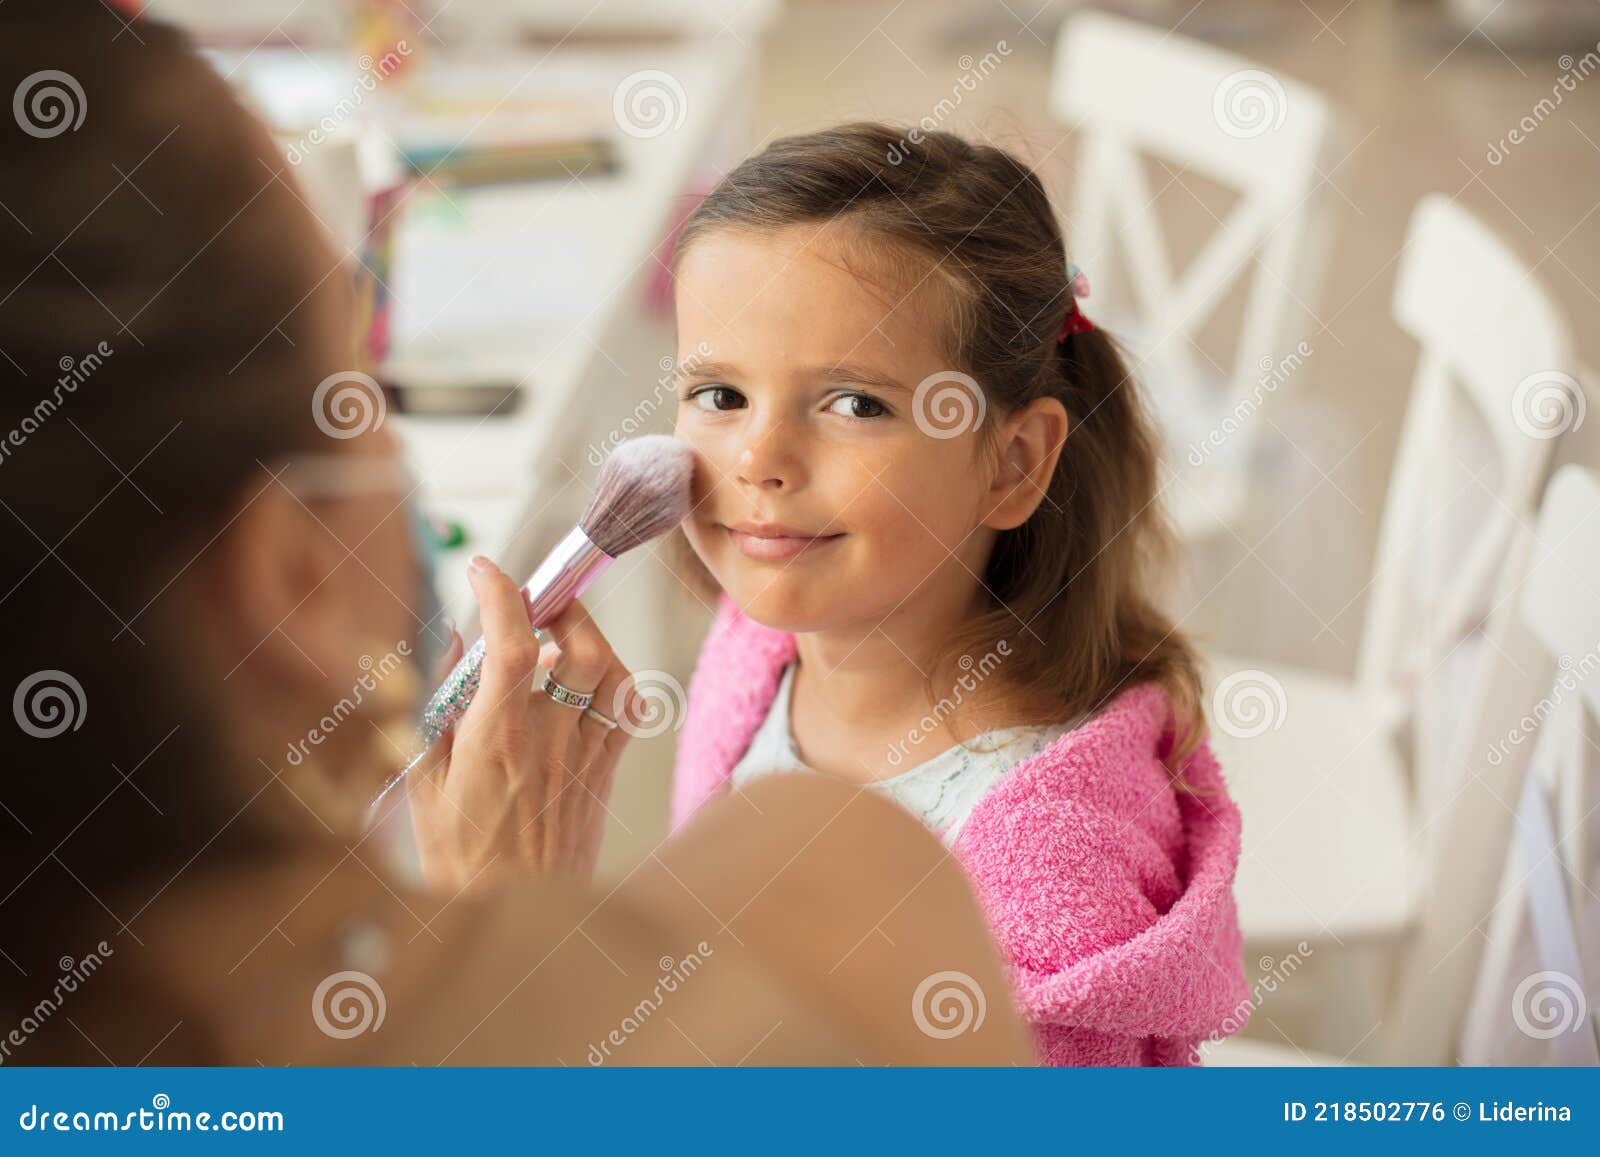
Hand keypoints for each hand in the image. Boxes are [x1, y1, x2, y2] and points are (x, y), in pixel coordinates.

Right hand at [408, 555, 637, 890]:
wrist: (514, 924)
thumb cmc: (459, 863)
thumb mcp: (422, 783)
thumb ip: (439, 705)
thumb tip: (452, 640)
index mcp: (496, 742)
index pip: (512, 646)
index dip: (503, 596)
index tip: (487, 572)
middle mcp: (550, 742)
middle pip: (582, 646)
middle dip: (562, 604)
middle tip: (537, 599)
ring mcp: (586, 758)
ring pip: (614, 673)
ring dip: (593, 638)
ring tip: (564, 633)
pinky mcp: (607, 775)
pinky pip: (630, 711)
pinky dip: (615, 680)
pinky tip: (588, 680)